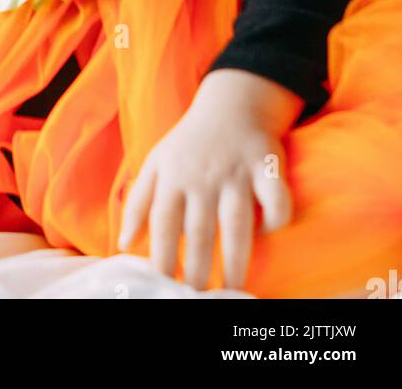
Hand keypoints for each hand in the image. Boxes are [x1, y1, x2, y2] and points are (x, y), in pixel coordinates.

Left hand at [116, 69, 302, 290]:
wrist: (231, 103)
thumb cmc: (189, 142)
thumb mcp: (156, 162)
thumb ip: (139, 202)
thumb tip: (124, 244)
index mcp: (172, 174)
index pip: (162, 221)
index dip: (161, 255)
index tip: (162, 285)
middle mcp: (203, 174)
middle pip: (198, 228)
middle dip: (197, 268)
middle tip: (197, 299)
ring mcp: (236, 170)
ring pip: (236, 220)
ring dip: (235, 258)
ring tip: (232, 290)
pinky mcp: (267, 164)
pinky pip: (276, 196)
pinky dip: (277, 216)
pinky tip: (269, 233)